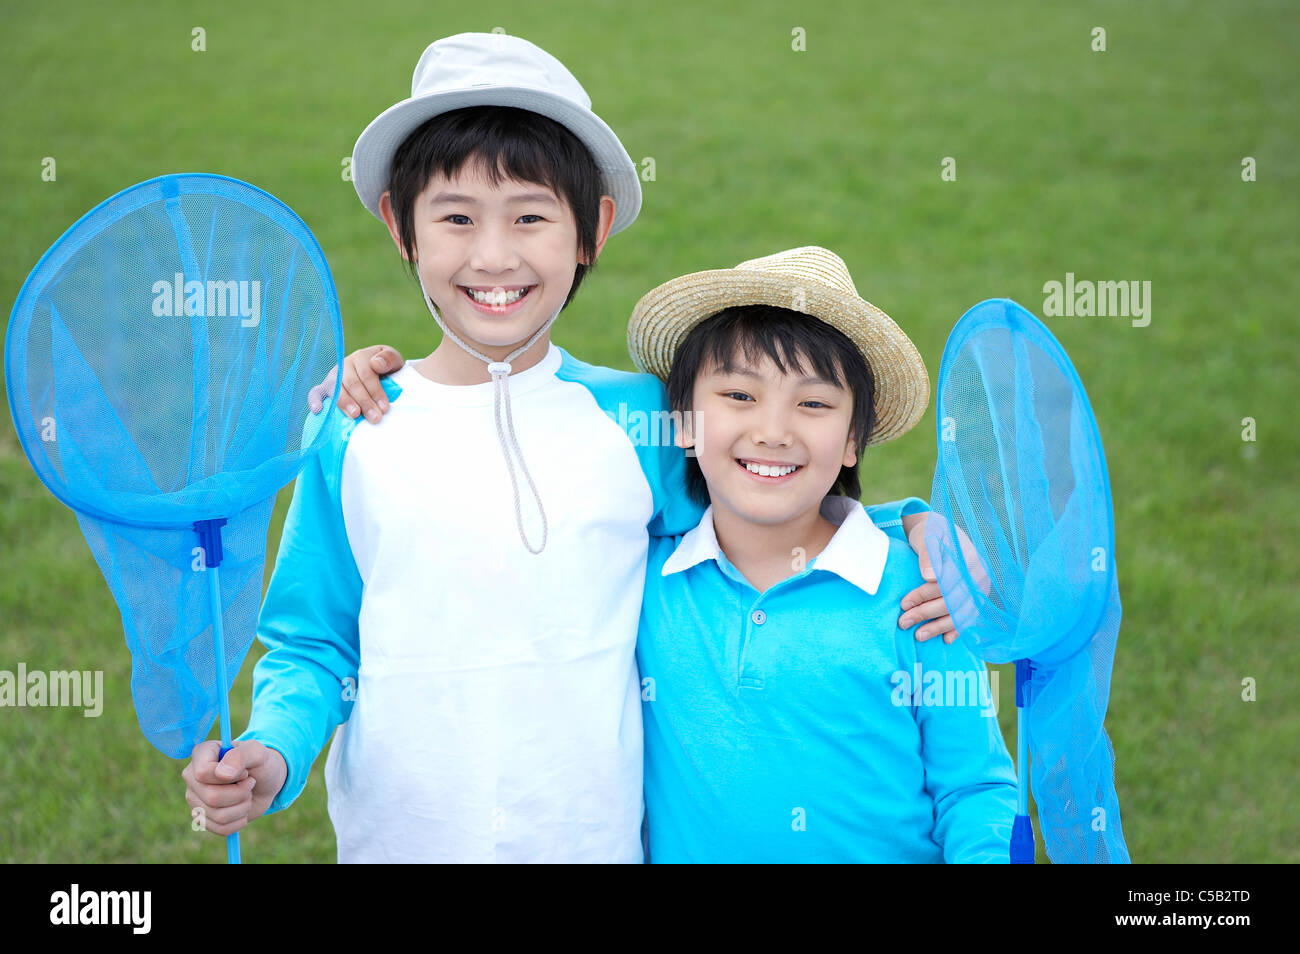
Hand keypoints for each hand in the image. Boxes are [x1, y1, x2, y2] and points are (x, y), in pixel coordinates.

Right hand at [182, 739, 287, 836]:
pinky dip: (239, 821)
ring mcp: (194, 799)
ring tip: (247, 795)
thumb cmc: (260, 764)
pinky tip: (243, 809)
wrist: (265, 783)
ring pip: (218, 815)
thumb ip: (240, 756)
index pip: (202, 773)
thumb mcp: (258, 753)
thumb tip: (221, 774)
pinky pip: (220, 829)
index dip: (230, 776)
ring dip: (243, 807)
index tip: (245, 772)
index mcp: (201, 754)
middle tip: (250, 784)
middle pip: (212, 797)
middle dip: (241, 793)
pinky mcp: (202, 818)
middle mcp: (192, 776)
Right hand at [307, 344, 405, 420]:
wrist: (379, 373)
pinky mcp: (325, 387)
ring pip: (336, 388)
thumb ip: (389, 359)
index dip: (375, 391)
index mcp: (361, 357)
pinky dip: (314, 400)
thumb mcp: (393, 360)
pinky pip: (316, 392)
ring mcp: (334, 376)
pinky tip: (318, 410)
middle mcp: (345, 365)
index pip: (367, 374)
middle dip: (364, 401)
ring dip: (344, 402)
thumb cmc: (386, 369)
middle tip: (375, 417)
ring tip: (355, 415)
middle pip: (352, 383)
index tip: (385, 407)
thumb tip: (375, 364)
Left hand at [898, 512, 990, 643]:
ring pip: (961, 612)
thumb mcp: (927, 536)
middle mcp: (978, 575)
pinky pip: (970, 616)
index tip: (904, 604)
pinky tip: (946, 639)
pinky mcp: (976, 596)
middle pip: (953, 600)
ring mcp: (979, 587)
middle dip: (927, 614)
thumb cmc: (931, 533)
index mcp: (968, 558)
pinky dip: (958, 629)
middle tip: (903, 623)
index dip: (925, 595)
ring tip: (919, 636)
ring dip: (940, 626)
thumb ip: (928, 553)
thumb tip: (929, 577)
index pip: (946, 582)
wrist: (941, 532)